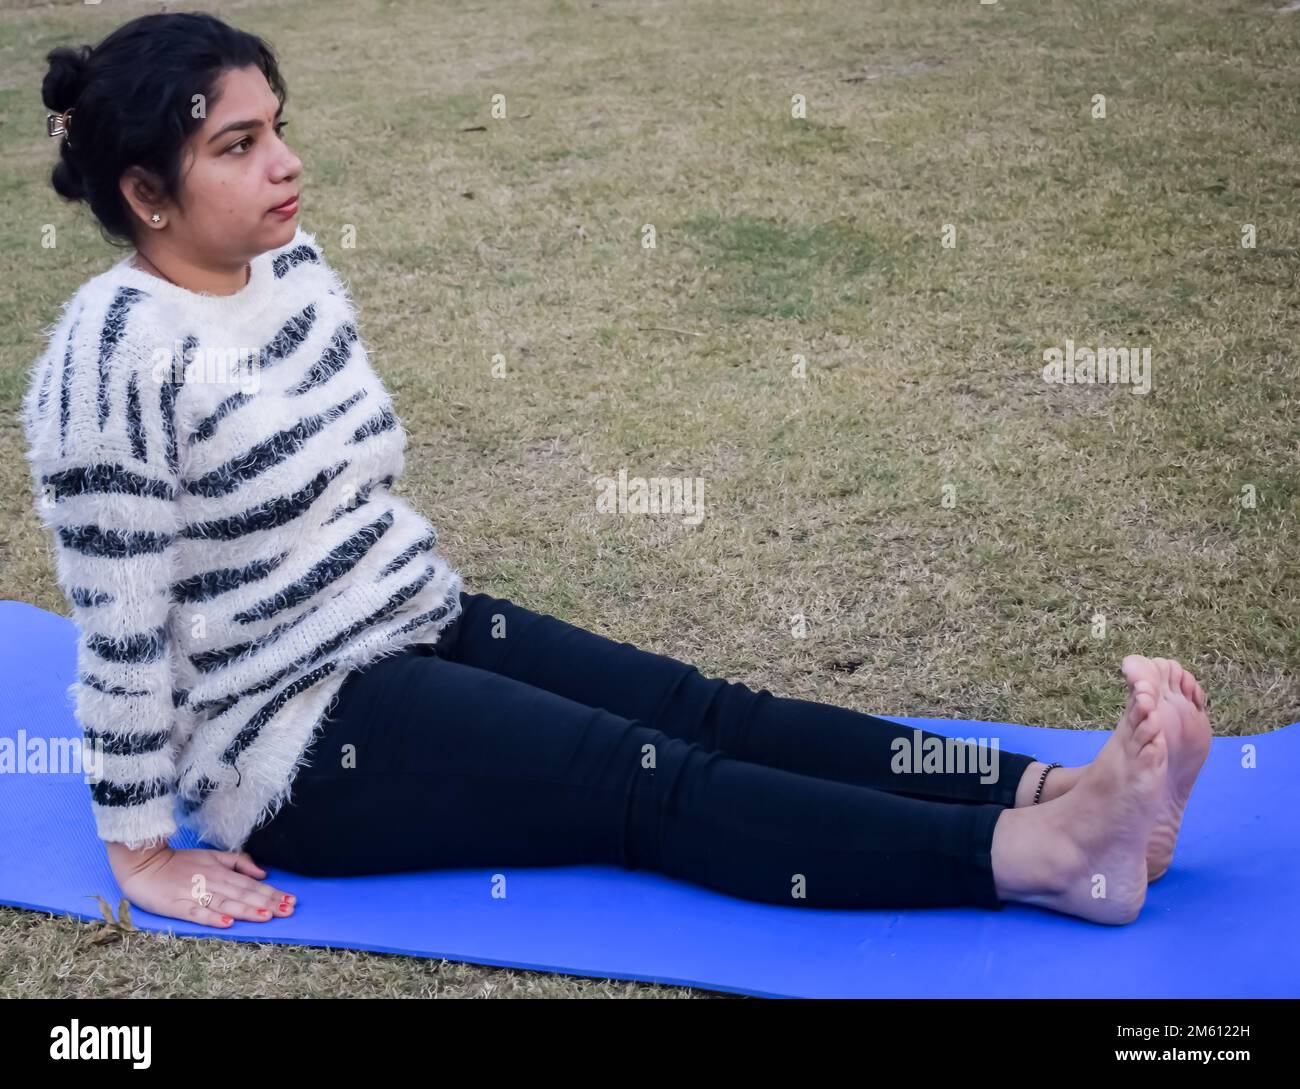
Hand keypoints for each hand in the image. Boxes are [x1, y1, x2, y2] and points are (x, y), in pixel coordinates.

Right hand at [106, 842, 296, 928]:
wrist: (144, 864)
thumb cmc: (180, 861)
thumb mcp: (213, 855)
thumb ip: (239, 862)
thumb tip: (263, 872)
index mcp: (221, 871)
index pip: (251, 884)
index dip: (271, 893)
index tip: (290, 900)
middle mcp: (212, 882)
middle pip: (243, 895)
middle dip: (267, 902)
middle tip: (288, 910)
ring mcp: (195, 895)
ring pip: (226, 904)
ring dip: (247, 911)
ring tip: (267, 916)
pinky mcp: (178, 907)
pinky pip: (198, 914)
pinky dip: (213, 918)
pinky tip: (228, 923)